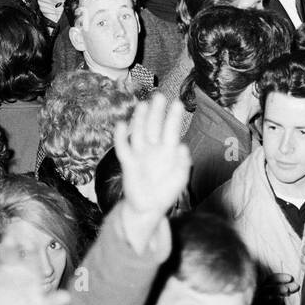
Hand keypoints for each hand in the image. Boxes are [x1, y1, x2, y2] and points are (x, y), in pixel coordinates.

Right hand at [112, 94, 191, 225]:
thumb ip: (183, 165)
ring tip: (142, 105)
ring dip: (139, 119)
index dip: (173, 117)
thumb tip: (183, 148)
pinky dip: (121, 137)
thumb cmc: (166, 191)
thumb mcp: (180, 180)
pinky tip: (121, 125)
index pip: (171, 130)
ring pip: (138, 133)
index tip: (177, 103)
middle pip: (154, 126)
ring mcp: (140, 154)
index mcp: (168, 151)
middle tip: (158, 96)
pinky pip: (123, 148)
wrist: (147, 207)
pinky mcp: (128, 163)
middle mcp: (153, 149)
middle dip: (156, 112)